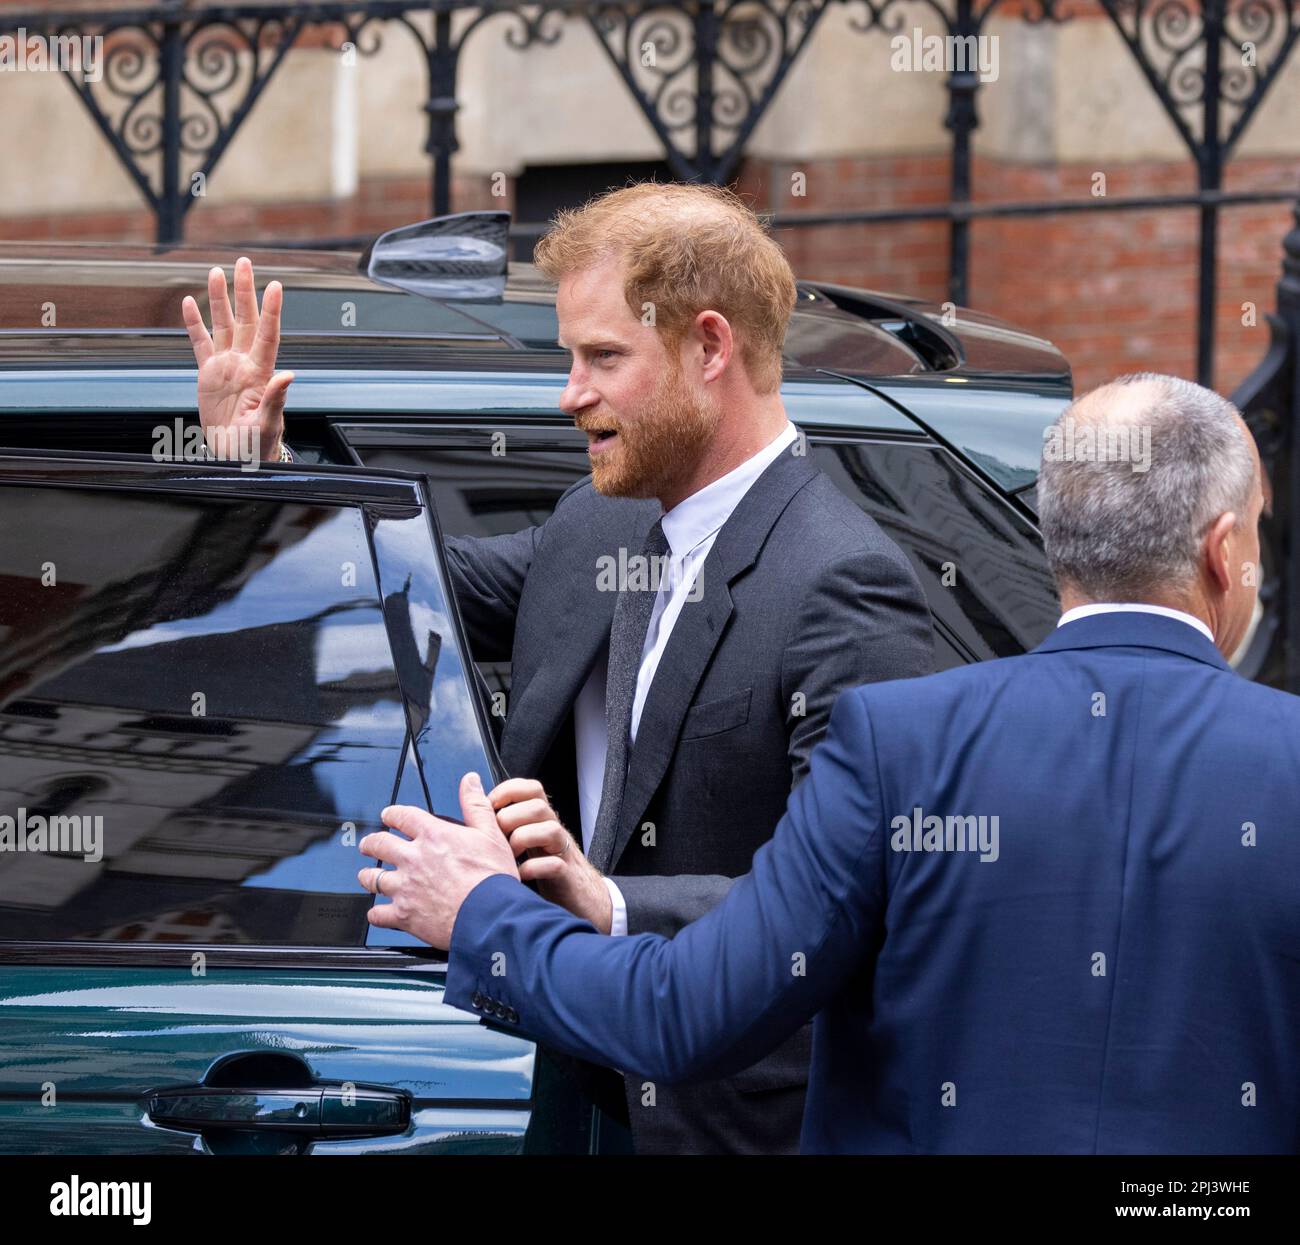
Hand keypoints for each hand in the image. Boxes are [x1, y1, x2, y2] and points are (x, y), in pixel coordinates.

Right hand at [182, 256, 293, 462]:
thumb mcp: (267, 426)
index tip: (276, 285)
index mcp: (261, 374)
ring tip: (216, 271)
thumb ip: (276, 400)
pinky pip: (200, 343)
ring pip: (223, 325)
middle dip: (245, 291)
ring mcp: (227, 366)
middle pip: (246, 320)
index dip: (271, 311)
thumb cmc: (257, 445)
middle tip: (244, 262)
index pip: (268, 335)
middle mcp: (245, 364)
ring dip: (220, 299)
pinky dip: (195, 324)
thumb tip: (288, 376)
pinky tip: (190, 302)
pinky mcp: (209, 374)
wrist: (238, 455)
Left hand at [358, 772, 518, 949]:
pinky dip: (376, 913)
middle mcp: (414, 859)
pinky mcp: (404, 915)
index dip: (392, 814)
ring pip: (373, 879)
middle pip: (379, 845)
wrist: (490, 917)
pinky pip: (379, 914)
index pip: (403, 817)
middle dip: (371, 843)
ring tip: (366, 876)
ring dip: (368, 876)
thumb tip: (470, 781)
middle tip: (368, 844)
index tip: (388, 815)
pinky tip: (378, 912)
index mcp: (434, 836)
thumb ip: (476, 805)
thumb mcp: (491, 834)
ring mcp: (405, 887)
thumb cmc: (493, 879)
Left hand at [490, 777, 612, 933]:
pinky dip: (532, 869)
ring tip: (508, 856)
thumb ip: (506, 823)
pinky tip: (519, 875)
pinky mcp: (566, 874)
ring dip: (522, 840)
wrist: (580, 897)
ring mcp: (562, 851)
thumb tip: (475, 807)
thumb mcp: (525, 840)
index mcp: (540, 819)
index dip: (508, 791)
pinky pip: (553, 864)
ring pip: (549, 829)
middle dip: (510, 818)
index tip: (489, 806)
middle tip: (496, 838)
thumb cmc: (543, 868)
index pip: (530, 788)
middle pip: (538, 806)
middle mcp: (553, 829)